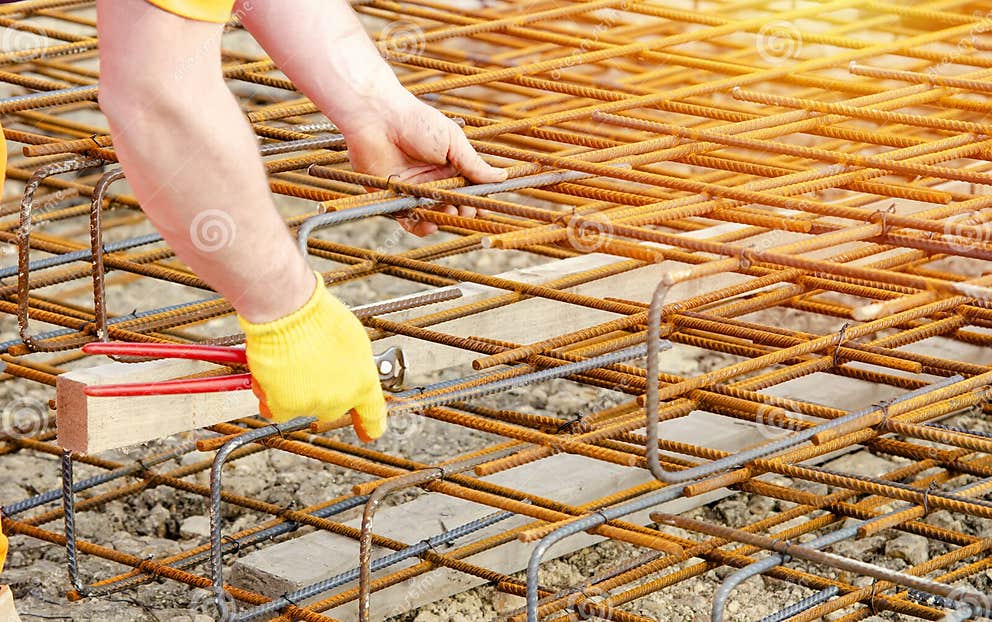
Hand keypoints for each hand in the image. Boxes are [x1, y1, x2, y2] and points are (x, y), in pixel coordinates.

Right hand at [238, 272, 385, 440]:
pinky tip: (269, 374)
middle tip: (308, 367)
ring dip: (291, 389)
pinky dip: (268, 393)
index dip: (370, 425)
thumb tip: (343, 368)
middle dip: (319, 390)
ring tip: (286, 361)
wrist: (291, 314)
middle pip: (331, 407)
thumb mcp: (352, 339)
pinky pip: (274, 408)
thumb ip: (352, 363)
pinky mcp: (286, 407)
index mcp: (364, 382)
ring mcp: (314, 405)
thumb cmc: (320, 318)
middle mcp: (342, 399)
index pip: (372, 413)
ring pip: (300, 404)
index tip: (369, 433)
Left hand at [340, 92, 505, 235]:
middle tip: (466, 210)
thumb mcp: (452, 142)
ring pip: (434, 215)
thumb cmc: (416, 122)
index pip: (469, 190)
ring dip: (444, 219)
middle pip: (453, 206)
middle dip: (463, 212)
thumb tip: (501, 177)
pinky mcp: (394, 199)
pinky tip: (431, 223)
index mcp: (450, 166)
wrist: (378, 119)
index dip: (477, 200)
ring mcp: (414, 191)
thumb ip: (474, 165)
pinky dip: (421, 226)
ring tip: (449, 213)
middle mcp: (433, 181)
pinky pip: (410, 220)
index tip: (484, 208)